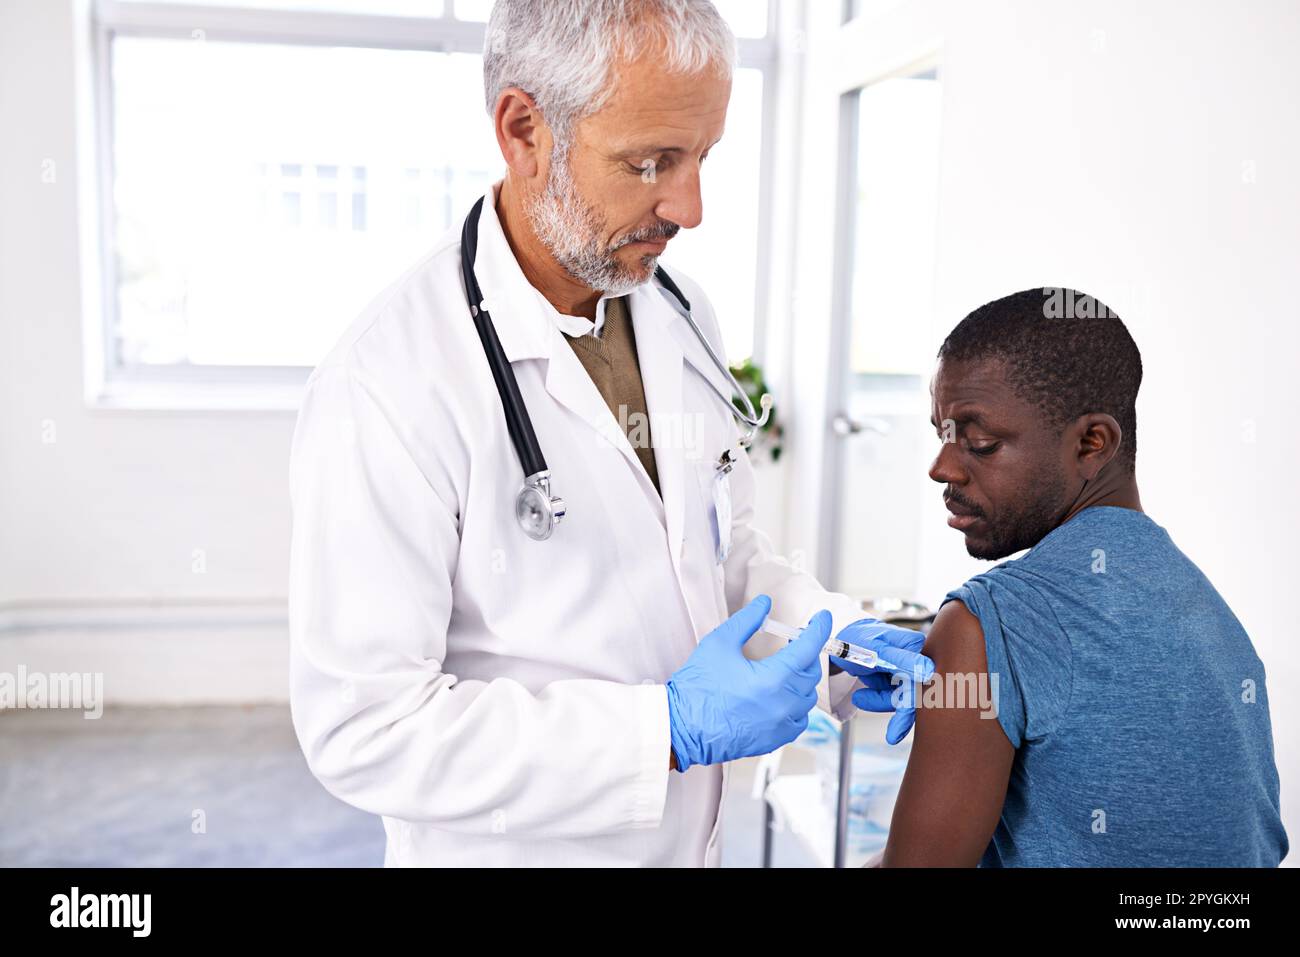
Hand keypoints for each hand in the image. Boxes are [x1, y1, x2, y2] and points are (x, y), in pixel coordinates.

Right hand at [665, 595, 831, 771]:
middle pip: (810, 673)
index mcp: (772, 679)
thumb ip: (747, 620)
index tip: (822, 618)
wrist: (681, 728)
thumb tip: (765, 604)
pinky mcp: (773, 740)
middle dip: (806, 653)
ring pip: (807, 698)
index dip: (819, 629)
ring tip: (786, 667)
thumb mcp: (719, 643)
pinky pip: (798, 720)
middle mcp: (782, 705)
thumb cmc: (696, 688)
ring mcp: (779, 725)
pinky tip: (782, 695)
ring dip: (802, 679)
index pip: (808, 649)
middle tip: (794, 641)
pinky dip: (796, 704)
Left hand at [832, 618, 933, 744]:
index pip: (921, 682)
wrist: (839, 636)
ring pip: (901, 697)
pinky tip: (861, 695)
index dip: (911, 706)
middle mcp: (916, 658)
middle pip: (913, 692)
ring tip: (859, 697)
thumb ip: (902, 660)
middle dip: (890, 704)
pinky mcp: (896, 676)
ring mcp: (906, 668)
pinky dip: (876, 698)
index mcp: (917, 648)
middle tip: (886, 729)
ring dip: (880, 701)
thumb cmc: (857, 638)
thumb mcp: (876, 649)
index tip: (897, 733)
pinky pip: (891, 695)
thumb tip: (930, 671)